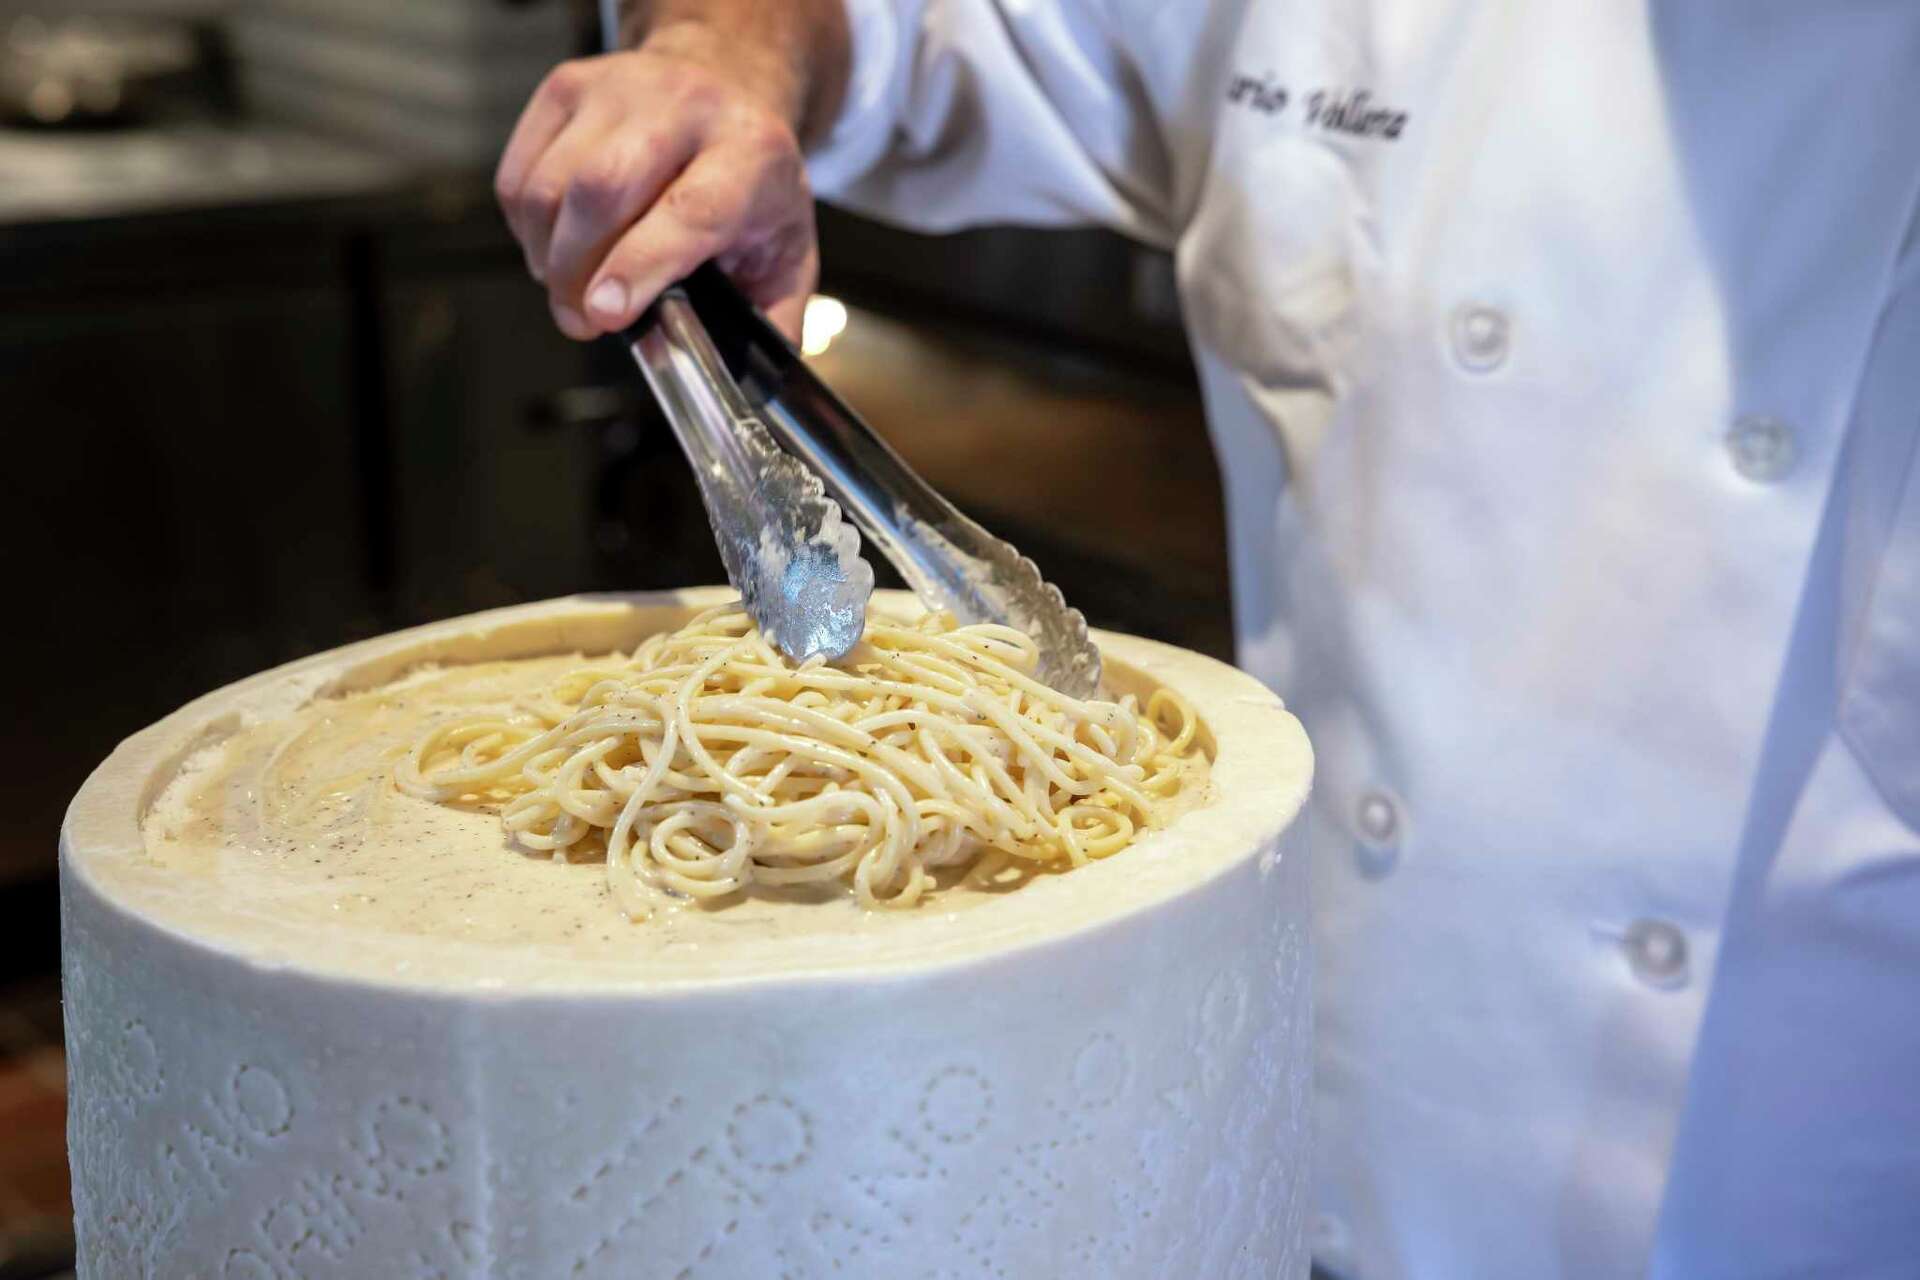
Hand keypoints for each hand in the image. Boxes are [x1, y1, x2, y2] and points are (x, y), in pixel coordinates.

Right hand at [495, 24, 822, 341]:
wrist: (726, 91)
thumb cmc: (751, 182)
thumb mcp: (786, 248)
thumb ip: (774, 317)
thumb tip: (750, 382)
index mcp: (751, 153)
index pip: (689, 210)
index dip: (638, 266)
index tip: (605, 314)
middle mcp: (685, 106)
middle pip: (602, 189)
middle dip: (577, 272)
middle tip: (581, 319)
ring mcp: (619, 88)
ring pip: (550, 185)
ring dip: (547, 256)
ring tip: (570, 287)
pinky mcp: (568, 86)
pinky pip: (520, 174)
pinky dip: (526, 228)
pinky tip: (556, 246)